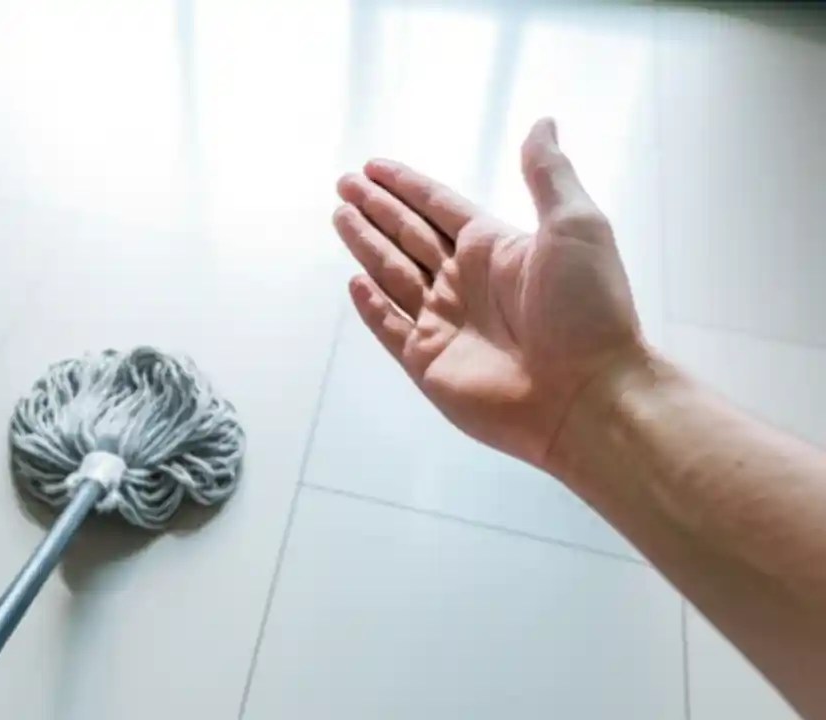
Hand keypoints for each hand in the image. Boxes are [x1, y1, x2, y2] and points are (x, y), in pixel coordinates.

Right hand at [333, 118, 644, 467]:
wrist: (588, 395)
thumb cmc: (588, 309)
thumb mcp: (576, 226)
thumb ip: (548, 175)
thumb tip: (543, 122)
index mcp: (495, 247)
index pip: (438, 207)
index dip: (405, 186)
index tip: (373, 166)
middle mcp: (465, 281)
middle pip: (408, 235)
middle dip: (376, 208)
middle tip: (344, 183)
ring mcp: (444, 322)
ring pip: (392, 273)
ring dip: (366, 245)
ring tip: (340, 216)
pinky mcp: (428, 362)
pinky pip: (390, 326)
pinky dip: (371, 305)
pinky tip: (355, 281)